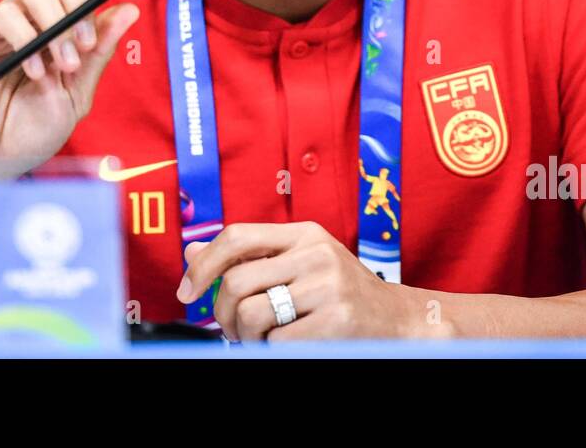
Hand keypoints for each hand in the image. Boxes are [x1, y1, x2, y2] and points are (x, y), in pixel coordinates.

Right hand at [0, 0, 146, 181]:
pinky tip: (34, 71)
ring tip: (64, 65)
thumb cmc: (32, 130)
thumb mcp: (78, 92)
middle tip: (86, 41)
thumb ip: (99, 51)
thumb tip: (129, 9)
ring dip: (58, 24)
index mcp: (59, 24)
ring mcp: (1, 24)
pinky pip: (4, 15)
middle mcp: (30, 17)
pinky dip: (26, 40)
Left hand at [176, 222, 426, 340]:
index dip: (203, 264)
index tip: (186, 291)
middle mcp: (316, 253)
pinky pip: (277, 343)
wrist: (400, 321)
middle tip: (231, 330)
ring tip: (263, 339)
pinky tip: (291, 345)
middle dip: (222, 313)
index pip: (237, 236)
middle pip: (236, 281)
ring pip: (251, 314)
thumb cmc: (341, 294)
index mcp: (304, 234)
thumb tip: (193, 252)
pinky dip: (274, 351)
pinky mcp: (336, 321)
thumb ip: (251, 258)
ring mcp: (328, 286)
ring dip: (247, 337)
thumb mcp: (300, 264)